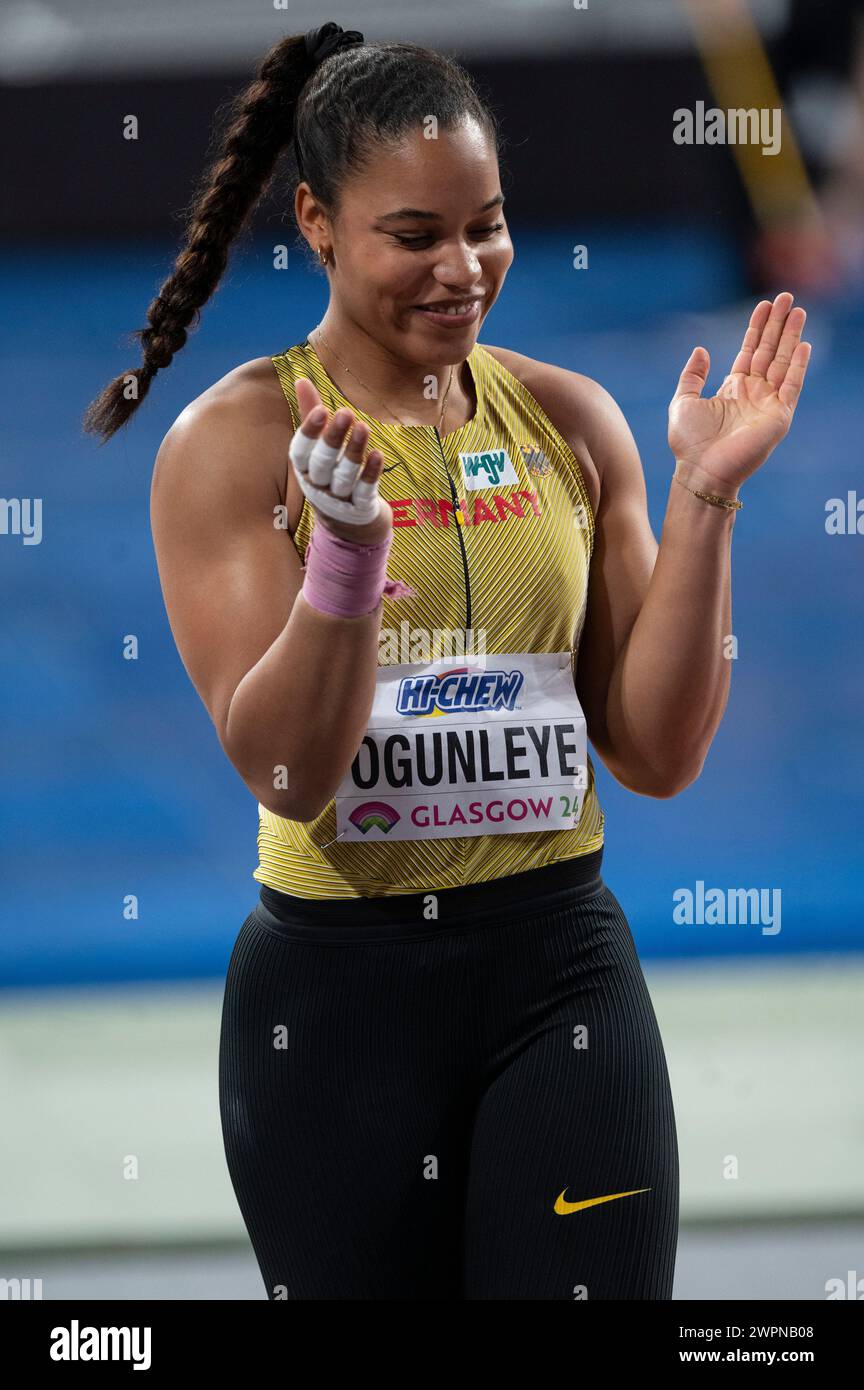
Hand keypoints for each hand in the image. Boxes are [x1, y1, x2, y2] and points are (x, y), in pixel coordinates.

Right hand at [290, 378, 392, 545]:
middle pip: (323, 462)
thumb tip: (301, 379)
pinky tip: (378, 454)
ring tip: (364, 427)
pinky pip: (365, 491)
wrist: (349, 523)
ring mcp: (339, 500)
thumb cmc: (331, 474)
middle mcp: (318, 486)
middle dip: (333, 438)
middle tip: (346, 412)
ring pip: (345, 476)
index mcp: (305, 469)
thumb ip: (311, 414)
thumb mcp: (318, 448)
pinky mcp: (360, 509)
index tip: (322, 409)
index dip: (310, 431)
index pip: (301, 451)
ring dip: (354, 451)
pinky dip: (371, 473)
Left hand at [668, 292, 811, 492]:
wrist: (700, 471)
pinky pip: (792, 386)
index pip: (750, 350)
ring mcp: (768, 404)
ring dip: (791, 337)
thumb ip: (693, 375)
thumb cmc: (689, 443)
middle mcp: (754, 393)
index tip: (765, 304)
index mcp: (733, 388)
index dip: (758, 327)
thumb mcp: (683, 401)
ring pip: (783, 362)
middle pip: (770, 351)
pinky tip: (804, 345)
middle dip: (778, 324)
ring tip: (798, 310)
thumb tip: (701, 349)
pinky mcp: (778, 417)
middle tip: (787, 297)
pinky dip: (799, 366)